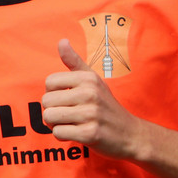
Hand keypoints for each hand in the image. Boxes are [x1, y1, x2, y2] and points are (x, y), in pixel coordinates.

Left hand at [41, 39, 142, 159]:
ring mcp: (91, 114)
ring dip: (55, 124)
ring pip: (49, 117)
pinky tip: (76, 133)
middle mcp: (90, 93)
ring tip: (71, 124)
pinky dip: (63, 136)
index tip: (66, 99)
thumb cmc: (107, 106)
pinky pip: (58, 133)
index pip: (49, 82)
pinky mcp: (90, 134)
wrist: (131, 133)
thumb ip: (75, 62)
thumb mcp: (94, 81)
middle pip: (46, 101)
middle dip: (52, 111)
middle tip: (68, 115)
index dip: (53, 93)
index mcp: (88, 78)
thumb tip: (62, 41)